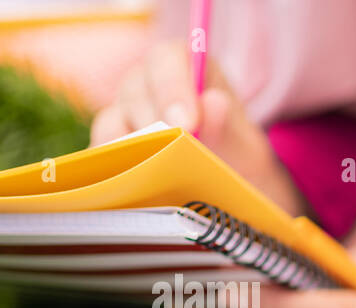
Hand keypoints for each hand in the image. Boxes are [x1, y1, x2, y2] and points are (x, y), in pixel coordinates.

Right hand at [89, 39, 304, 215]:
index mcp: (185, 67)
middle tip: (168, 155)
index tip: (187, 124)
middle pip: (134, 91)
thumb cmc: (237, 157)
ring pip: (112, 122)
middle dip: (152, 124)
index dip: (173, 88)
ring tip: (148, 177)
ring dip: (129, 150)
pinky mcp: (110, 146)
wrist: (230, 189)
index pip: (168, 60)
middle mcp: (148, 83)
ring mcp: (124, 113)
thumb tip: (213, 101)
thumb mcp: (244, 148)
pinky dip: (112, 171)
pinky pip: (101, 154)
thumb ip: (228, 128)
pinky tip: (127, 191)